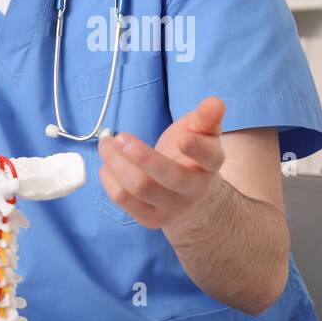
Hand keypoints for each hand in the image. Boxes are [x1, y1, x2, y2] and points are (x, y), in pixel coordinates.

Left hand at [97, 96, 225, 230]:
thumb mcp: (202, 132)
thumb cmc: (191, 154)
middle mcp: (194, 190)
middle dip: (142, 157)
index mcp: (210, 164)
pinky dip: (109, 179)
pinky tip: (107, 163)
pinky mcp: (151, 218)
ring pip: (140, 188)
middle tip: (120, 137)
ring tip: (106, 143)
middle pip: (169, 176)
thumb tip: (215, 102)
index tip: (182, 138)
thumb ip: (207, 116)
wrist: (188, 195)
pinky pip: (124, 200)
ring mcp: (172, 207)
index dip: (197, 149)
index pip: (209, 158)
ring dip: (116, 163)